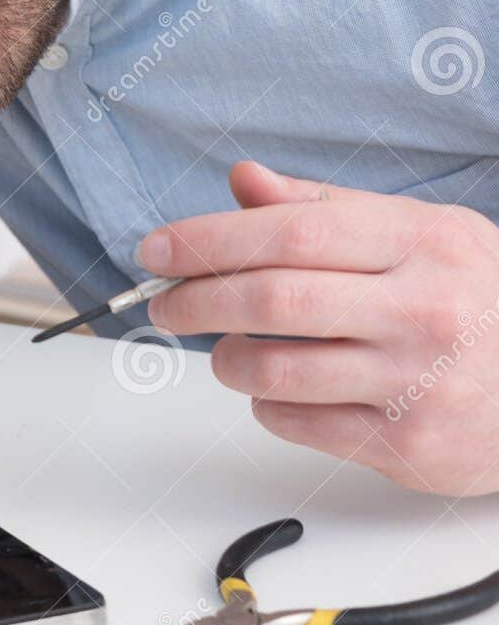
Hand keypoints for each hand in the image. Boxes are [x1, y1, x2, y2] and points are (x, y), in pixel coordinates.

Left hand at [138, 161, 498, 495]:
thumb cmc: (479, 302)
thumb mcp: (421, 234)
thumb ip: (327, 207)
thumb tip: (243, 181)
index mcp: (421, 242)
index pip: (290, 231)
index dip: (208, 240)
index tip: (157, 250)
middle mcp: (422, 309)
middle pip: (271, 297)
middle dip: (194, 299)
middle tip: (162, 302)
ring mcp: (416, 380)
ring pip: (273, 368)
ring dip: (224, 356)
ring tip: (223, 347)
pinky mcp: (406, 443)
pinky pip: (295, 422)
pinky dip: (264, 403)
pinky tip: (276, 388)